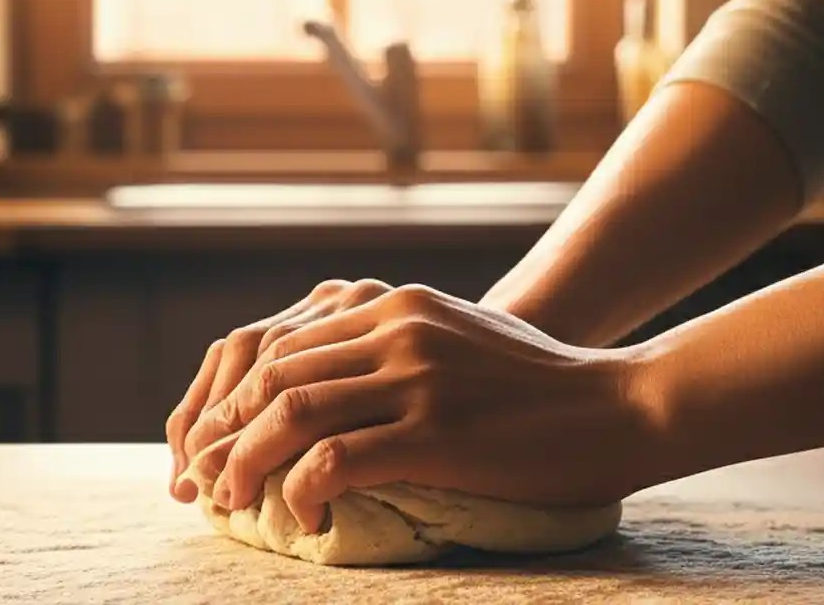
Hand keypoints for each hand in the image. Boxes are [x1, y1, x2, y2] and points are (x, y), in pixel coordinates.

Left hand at [183, 284, 661, 532]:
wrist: (622, 406)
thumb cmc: (541, 388)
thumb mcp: (457, 340)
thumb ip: (394, 346)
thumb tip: (328, 386)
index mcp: (395, 306)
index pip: (282, 344)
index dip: (235, 397)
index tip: (214, 442)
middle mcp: (397, 328)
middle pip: (273, 374)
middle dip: (223, 430)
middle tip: (201, 479)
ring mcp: (417, 376)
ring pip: (291, 412)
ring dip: (245, 462)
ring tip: (229, 502)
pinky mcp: (436, 431)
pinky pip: (336, 458)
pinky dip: (301, 491)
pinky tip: (300, 518)